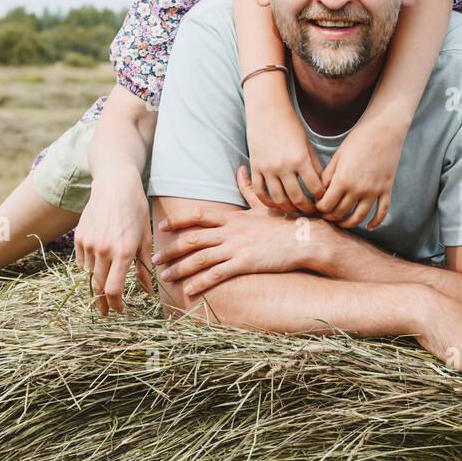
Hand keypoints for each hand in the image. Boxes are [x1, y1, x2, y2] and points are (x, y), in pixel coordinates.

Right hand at [74, 170, 153, 315]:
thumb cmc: (136, 210)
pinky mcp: (79, 237)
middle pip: (98, 287)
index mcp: (124, 252)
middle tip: (105, 311)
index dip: (116, 304)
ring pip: (89, 275)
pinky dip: (89, 266)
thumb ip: (144, 267)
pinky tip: (98, 262)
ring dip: (96, 282)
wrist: (115, 185)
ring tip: (104, 285)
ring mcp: (89, 244)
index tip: (119, 311)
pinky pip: (82, 261)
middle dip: (102, 302)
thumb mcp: (145, 238)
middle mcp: (104, 250)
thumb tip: (148, 291)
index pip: (114, 289)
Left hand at [152, 166, 307, 296]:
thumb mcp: (265, 204)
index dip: (178, 219)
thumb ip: (249, 189)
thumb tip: (241, 170)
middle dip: (171, 249)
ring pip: (200, 258)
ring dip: (180, 268)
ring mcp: (237, 247)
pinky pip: (217, 274)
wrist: (306, 238)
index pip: (198, 214)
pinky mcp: (245, 263)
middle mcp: (231, 231)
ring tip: (165, 277)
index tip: (163, 226)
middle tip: (155, 258)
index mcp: (233, 216)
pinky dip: (200, 282)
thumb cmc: (286, 223)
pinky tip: (189, 290)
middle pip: (192, 238)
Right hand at [244, 89, 325, 215]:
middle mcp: (283, 165)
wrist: (267, 110)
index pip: (315, 187)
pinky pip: (260, 192)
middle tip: (312, 212)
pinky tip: (277, 205)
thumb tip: (322, 186)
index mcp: (300, 158)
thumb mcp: (307, 143)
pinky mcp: (255, 167)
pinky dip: (269, 202)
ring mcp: (267, 168)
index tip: (324, 200)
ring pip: (279, 199)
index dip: (321, 197)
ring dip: (289, 208)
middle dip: (307, 208)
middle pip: (297, 198)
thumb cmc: (291, 124)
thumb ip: (314, 165)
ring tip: (296, 210)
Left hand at [315, 115, 403, 229]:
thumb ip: (329, 175)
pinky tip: (369, 227)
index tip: (318, 207)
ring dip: (349, 223)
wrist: (384, 130)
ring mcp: (374, 192)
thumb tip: (322, 192)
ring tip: (342, 222)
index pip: (326, 205)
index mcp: (343, 180)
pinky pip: (382, 212)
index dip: (320, 209)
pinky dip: (376, 223)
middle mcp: (358, 189)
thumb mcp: (338, 155)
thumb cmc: (358, 140)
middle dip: (331, 217)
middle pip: (341, 213)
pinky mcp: (386, 190)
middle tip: (327, 215)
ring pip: (359, 217)